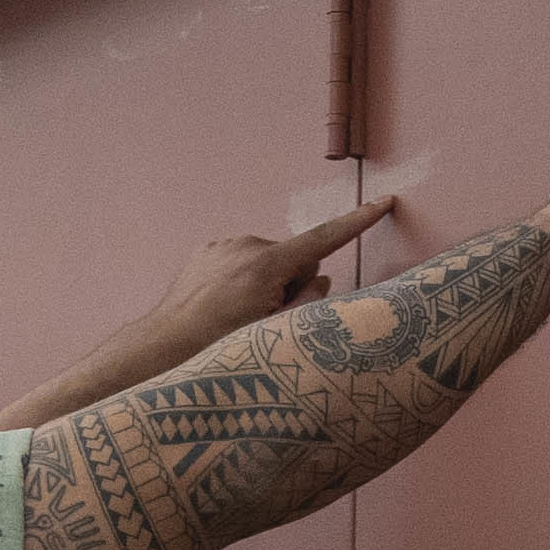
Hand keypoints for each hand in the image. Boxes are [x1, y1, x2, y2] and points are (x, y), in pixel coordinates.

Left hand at [124, 205, 384, 381]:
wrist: (166, 346)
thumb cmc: (222, 346)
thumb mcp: (276, 332)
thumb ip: (309, 301)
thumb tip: (318, 279)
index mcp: (267, 264)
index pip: (324, 239)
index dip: (358, 223)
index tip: (383, 202)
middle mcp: (246, 245)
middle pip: (295, 258)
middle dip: (292, 281)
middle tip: (268, 317)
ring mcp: (224, 245)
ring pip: (267, 260)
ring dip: (264, 282)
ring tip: (239, 315)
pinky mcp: (207, 250)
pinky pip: (241, 261)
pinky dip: (242, 278)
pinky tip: (223, 304)